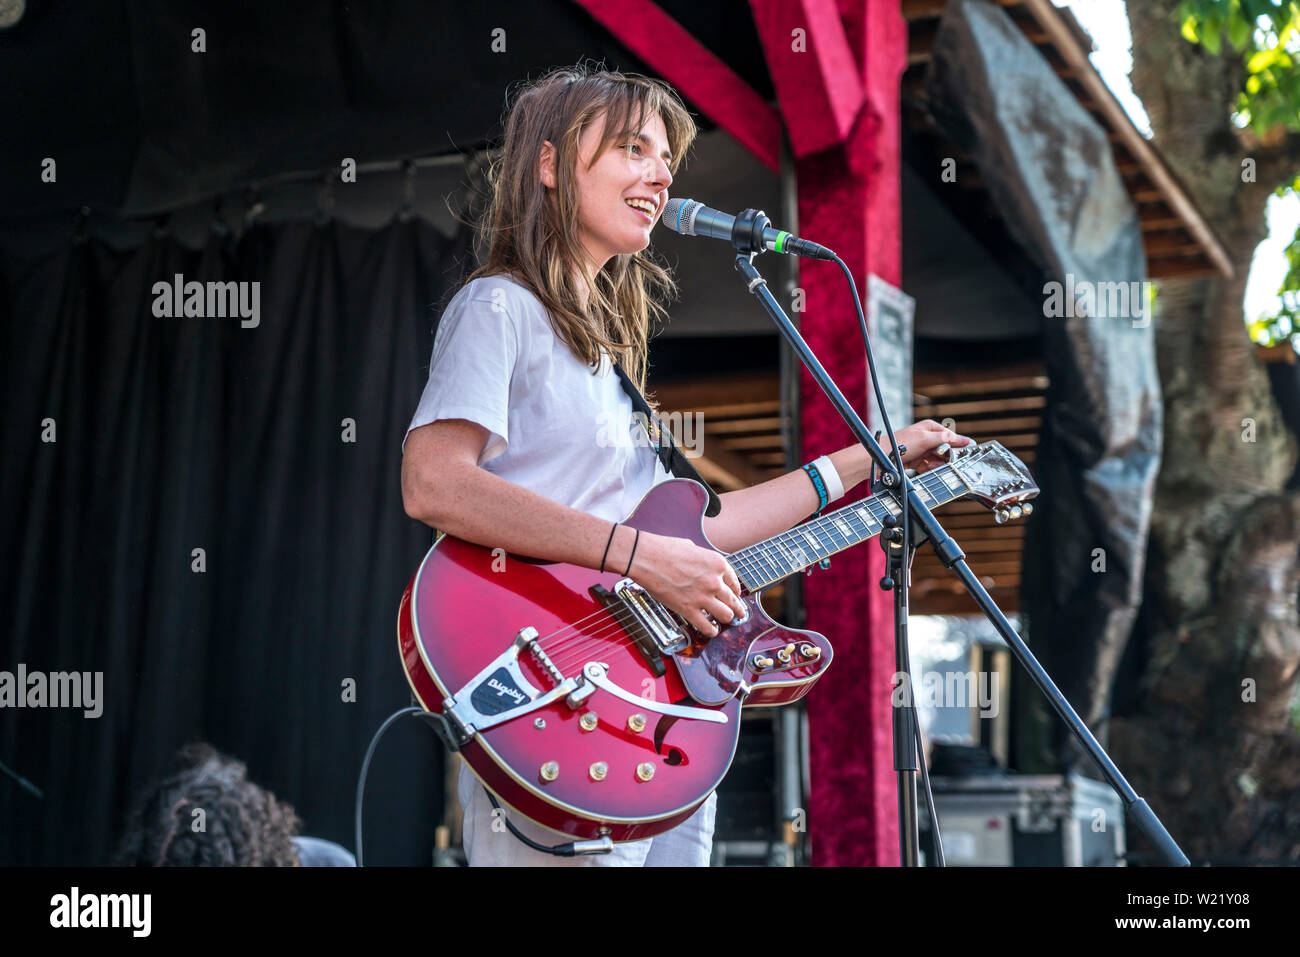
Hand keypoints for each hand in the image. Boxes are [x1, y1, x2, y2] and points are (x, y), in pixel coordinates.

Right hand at [626, 532, 745, 637]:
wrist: (646, 558)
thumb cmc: (665, 550)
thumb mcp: (693, 547)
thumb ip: (704, 561)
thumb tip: (706, 567)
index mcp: (717, 563)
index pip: (735, 582)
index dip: (735, 591)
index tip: (734, 595)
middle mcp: (714, 581)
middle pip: (733, 601)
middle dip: (738, 608)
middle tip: (740, 613)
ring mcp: (702, 597)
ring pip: (726, 615)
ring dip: (727, 619)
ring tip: (725, 620)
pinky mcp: (689, 610)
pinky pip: (707, 627)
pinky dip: (712, 631)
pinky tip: (712, 630)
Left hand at [884, 420, 971, 472]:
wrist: (881, 458)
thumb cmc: (900, 444)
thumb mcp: (924, 439)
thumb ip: (944, 438)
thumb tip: (963, 439)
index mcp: (930, 427)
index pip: (950, 436)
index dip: (957, 445)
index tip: (966, 454)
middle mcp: (927, 438)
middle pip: (945, 450)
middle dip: (944, 457)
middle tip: (941, 461)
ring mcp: (922, 450)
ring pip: (938, 459)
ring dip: (935, 464)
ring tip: (928, 464)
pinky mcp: (917, 461)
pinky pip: (929, 466)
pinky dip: (928, 468)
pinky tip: (923, 468)